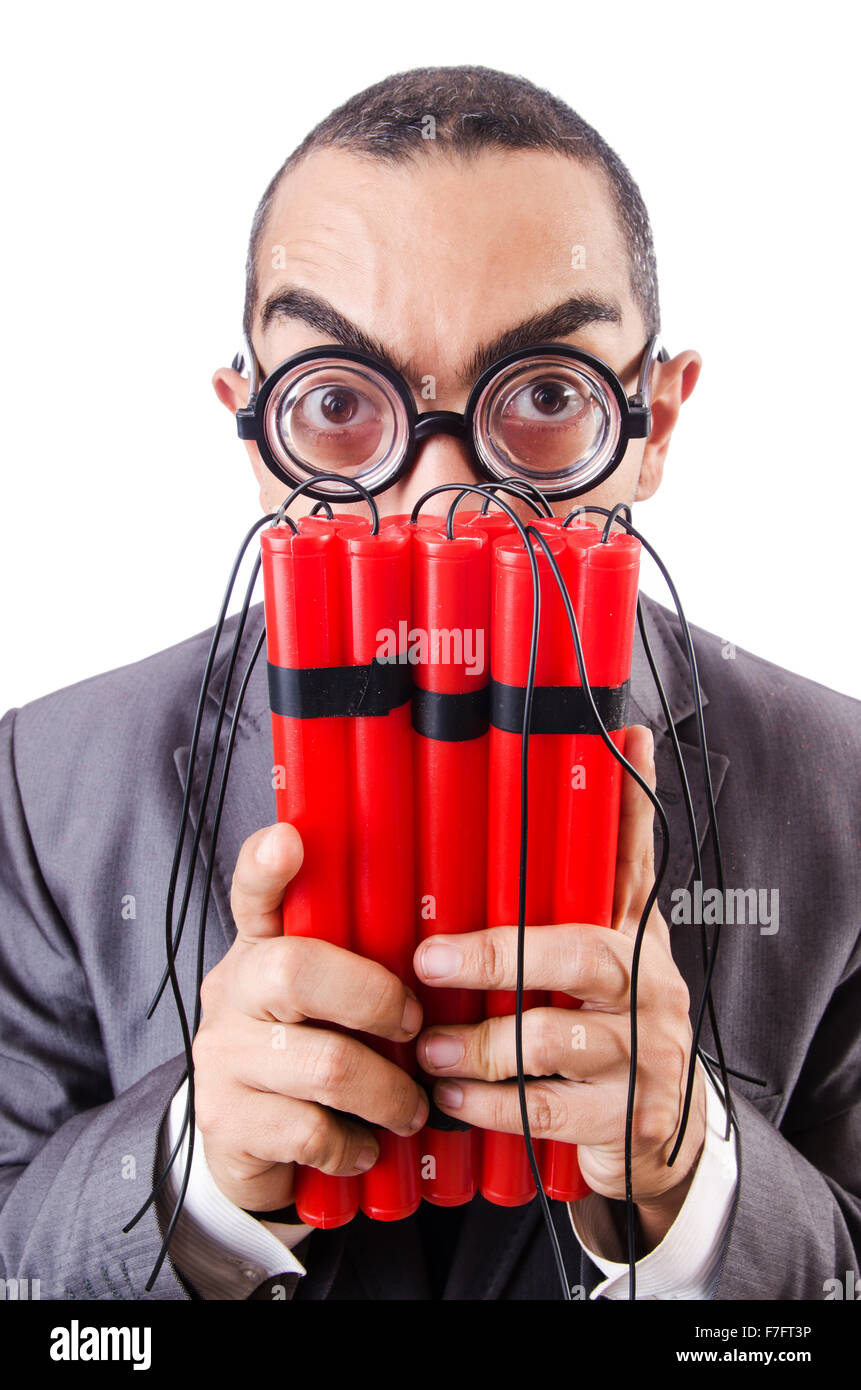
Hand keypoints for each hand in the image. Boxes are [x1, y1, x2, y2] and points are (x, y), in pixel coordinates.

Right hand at [193, 823, 427, 1211]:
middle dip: (376, 1001)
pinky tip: (364, 1145)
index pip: (252, 893)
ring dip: (387, 1093)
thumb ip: (358, 964)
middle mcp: (231, 992)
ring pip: (325, 1065)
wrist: (245, 1145)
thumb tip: (446, 944)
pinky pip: (311, 1132)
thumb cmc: (308, 1052)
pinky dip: (355, 1144)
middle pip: (297, 972)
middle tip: (411, 1027)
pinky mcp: (227, 1123)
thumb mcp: (323, 1001)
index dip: (266, 866)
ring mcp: (221, 1058)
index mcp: (260, 949)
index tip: (289, 840)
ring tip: (408, 1107)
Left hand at [413, 724, 705, 1248]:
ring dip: (479, 1047)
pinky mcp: (628, 1118)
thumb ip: (584, 888)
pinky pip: (546, 1111)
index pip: (635, 861)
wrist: (667, 1136)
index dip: (628, 808)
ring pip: (552, 1042)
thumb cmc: (613, 1028)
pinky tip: (452, 1099)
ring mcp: (646, 1055)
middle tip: (429, 961)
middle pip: (580, 956)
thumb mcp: (606, 957)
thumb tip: (585, 776)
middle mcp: (650, 986)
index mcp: (635, 937)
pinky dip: (490, 1107)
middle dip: (499, 958)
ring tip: (428, 1049)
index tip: (625, 742)